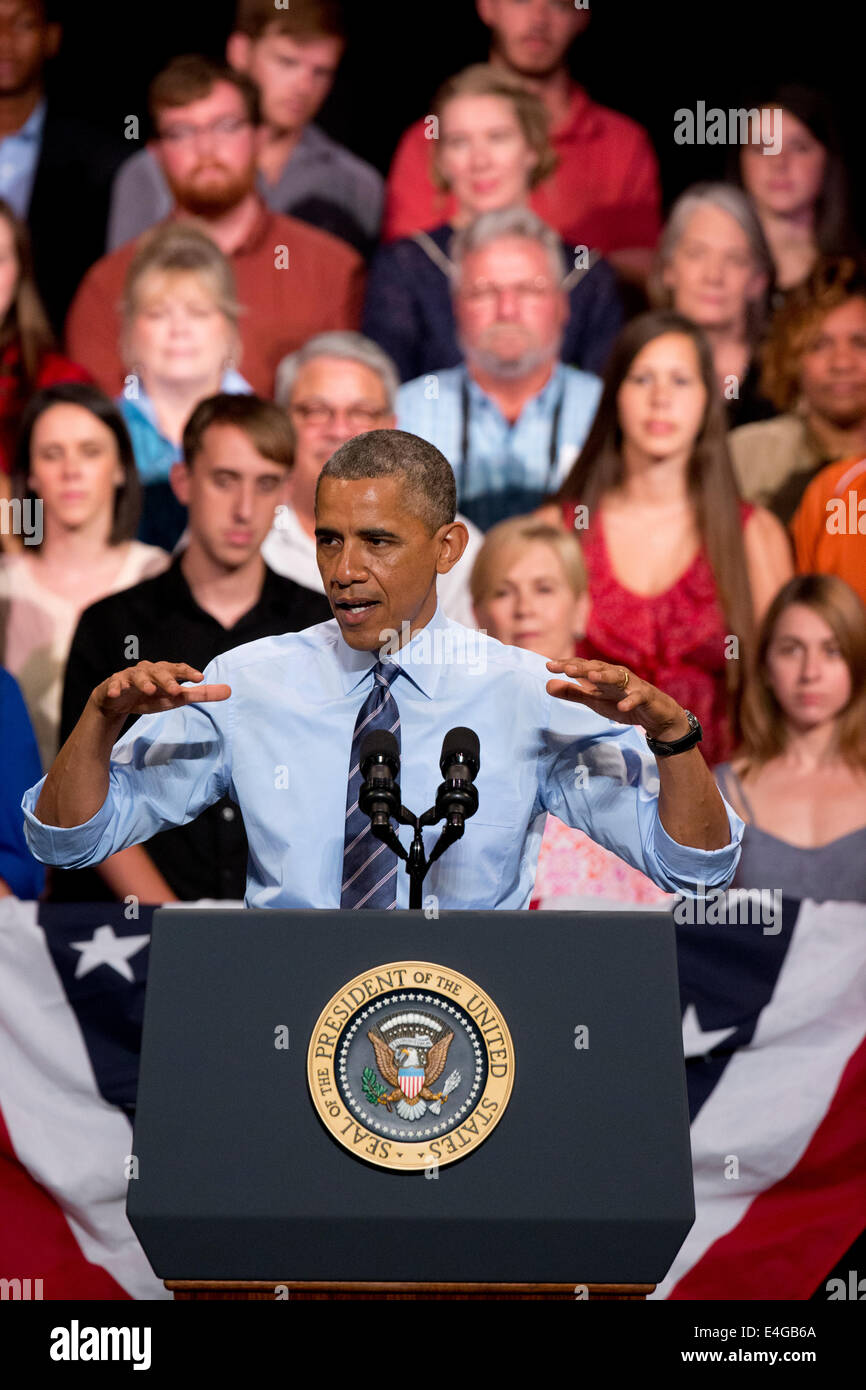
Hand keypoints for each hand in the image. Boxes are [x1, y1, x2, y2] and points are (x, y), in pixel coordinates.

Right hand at [90, 662, 231, 720]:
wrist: (117, 701)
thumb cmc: (151, 696)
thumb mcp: (176, 698)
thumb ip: (201, 694)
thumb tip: (229, 691)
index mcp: (164, 672)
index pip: (178, 669)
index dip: (188, 672)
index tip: (200, 678)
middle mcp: (147, 670)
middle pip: (158, 671)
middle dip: (167, 680)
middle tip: (176, 691)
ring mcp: (129, 677)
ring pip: (137, 676)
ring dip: (143, 683)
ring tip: (149, 690)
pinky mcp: (112, 685)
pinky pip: (113, 685)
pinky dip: (114, 688)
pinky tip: (116, 694)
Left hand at [545, 658, 689, 741]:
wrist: (654, 714)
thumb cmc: (621, 702)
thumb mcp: (594, 699)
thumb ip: (572, 693)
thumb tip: (547, 685)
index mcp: (602, 674)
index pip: (582, 666)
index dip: (566, 665)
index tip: (548, 665)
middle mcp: (616, 674)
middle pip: (597, 668)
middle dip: (582, 668)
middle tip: (566, 669)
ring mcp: (632, 685)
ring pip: (618, 677)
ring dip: (605, 676)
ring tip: (592, 677)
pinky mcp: (645, 697)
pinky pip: (637, 697)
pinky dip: (630, 700)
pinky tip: (622, 705)